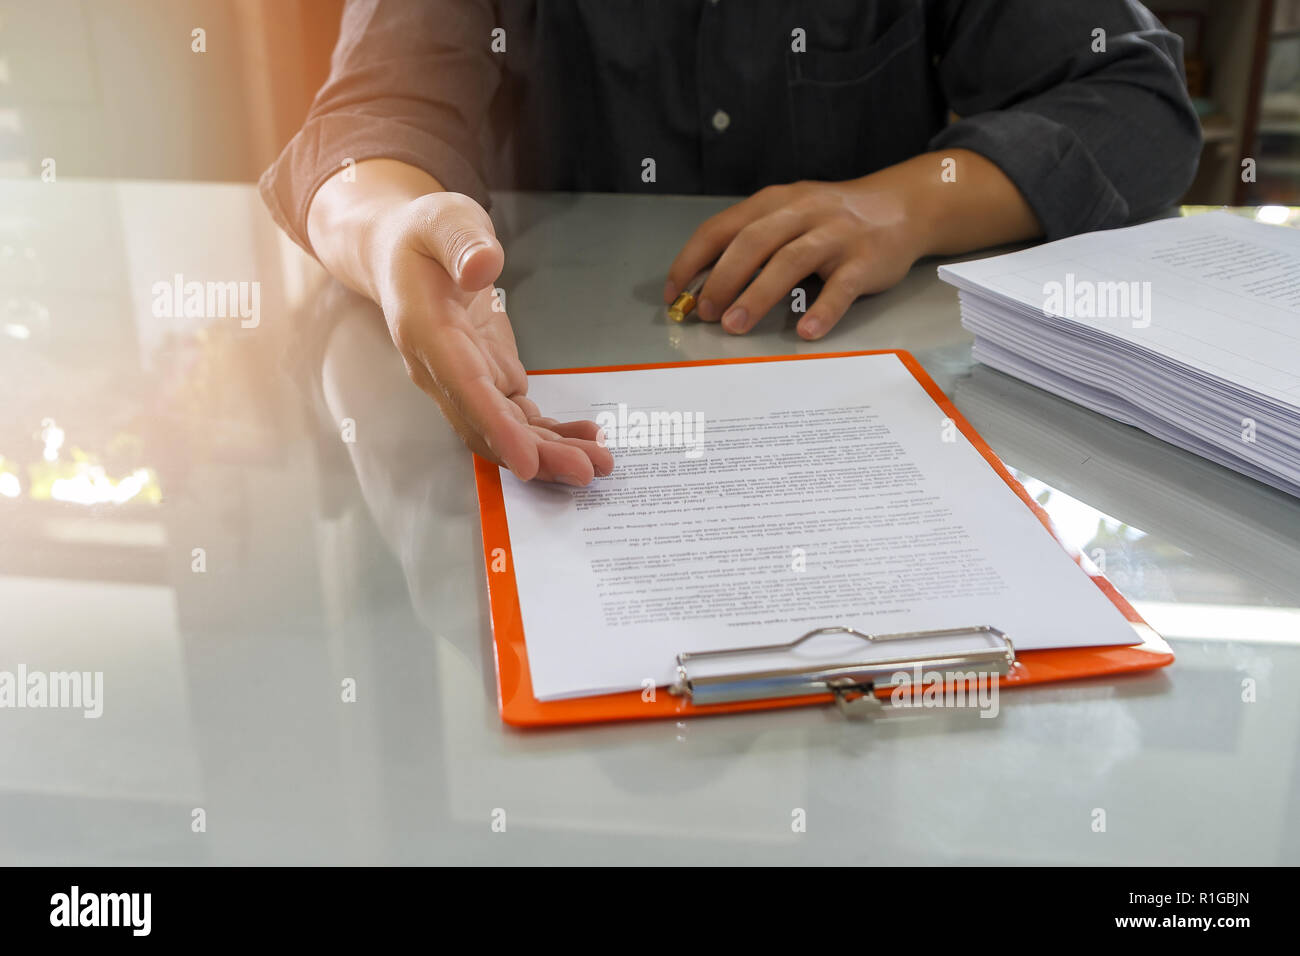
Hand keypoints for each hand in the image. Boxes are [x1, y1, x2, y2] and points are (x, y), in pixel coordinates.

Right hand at [366, 191, 612, 483]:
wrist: (400, 254)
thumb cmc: (424, 234)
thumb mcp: (443, 219)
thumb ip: (463, 243)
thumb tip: (483, 268)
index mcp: (428, 333)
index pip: (465, 389)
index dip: (497, 428)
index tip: (529, 462)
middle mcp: (442, 370)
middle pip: (488, 425)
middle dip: (537, 454)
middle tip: (588, 470)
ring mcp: (466, 380)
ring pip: (505, 430)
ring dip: (551, 453)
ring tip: (600, 462)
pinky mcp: (488, 379)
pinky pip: (518, 418)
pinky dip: (551, 434)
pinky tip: (587, 439)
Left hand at [665, 178, 923, 339]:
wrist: (902, 206)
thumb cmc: (832, 220)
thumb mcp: (788, 217)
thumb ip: (751, 243)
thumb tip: (704, 285)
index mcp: (774, 202)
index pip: (722, 228)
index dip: (692, 260)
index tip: (674, 293)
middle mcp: (802, 212)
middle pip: (752, 242)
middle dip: (721, 279)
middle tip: (704, 313)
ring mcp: (835, 234)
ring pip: (790, 261)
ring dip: (758, 295)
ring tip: (735, 325)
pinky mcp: (866, 259)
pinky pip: (842, 286)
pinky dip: (823, 309)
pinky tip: (806, 332)